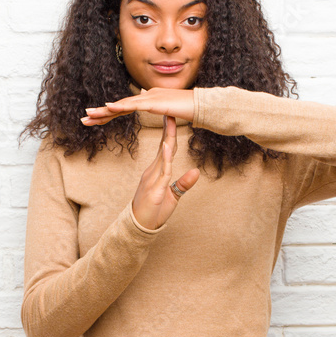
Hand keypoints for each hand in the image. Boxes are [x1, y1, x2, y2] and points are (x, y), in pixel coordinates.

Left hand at [81, 87, 194, 125]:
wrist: (200, 105)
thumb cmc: (187, 108)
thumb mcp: (168, 108)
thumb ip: (156, 104)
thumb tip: (147, 98)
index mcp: (147, 99)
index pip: (123, 108)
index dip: (107, 114)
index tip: (94, 120)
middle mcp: (145, 96)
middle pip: (118, 106)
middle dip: (100, 114)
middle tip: (84, 119)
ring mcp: (149, 98)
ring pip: (122, 105)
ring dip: (104, 111)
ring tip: (89, 115)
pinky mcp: (154, 102)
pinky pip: (133, 105)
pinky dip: (120, 106)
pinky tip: (108, 107)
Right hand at [131, 114, 198, 230]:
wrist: (140, 227)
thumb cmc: (154, 212)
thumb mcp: (173, 196)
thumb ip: (183, 184)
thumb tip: (196, 172)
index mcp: (157, 171)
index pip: (165, 148)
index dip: (169, 133)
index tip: (172, 117)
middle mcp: (153, 171)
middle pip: (164, 146)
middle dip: (168, 128)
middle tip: (170, 109)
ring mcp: (153, 179)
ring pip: (162, 155)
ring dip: (167, 137)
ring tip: (170, 120)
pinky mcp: (154, 189)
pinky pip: (162, 171)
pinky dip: (165, 158)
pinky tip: (167, 146)